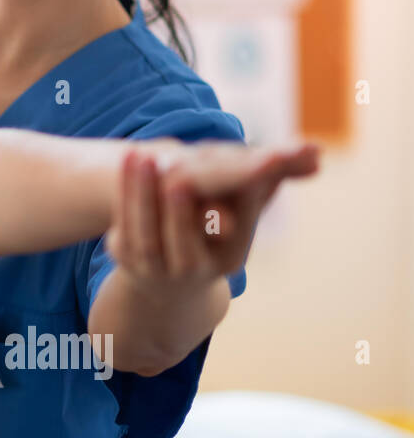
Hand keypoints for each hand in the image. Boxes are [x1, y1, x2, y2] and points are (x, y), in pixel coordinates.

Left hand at [105, 140, 319, 292]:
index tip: (258, 161)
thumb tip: (313, 153)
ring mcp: (157, 267)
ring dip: (143, 191)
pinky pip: (124, 224)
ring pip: (148, 232)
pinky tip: (130, 157)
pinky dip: (125, 191)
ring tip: (145, 154)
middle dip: (182, 205)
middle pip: (185, 234)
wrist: (167, 283)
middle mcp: (194, 268)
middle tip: (179, 168)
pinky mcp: (127, 258)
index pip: (236, 221)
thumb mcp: (238, 212)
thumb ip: (264, 182)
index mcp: (230, 257)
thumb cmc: (213, 234)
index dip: (244, 191)